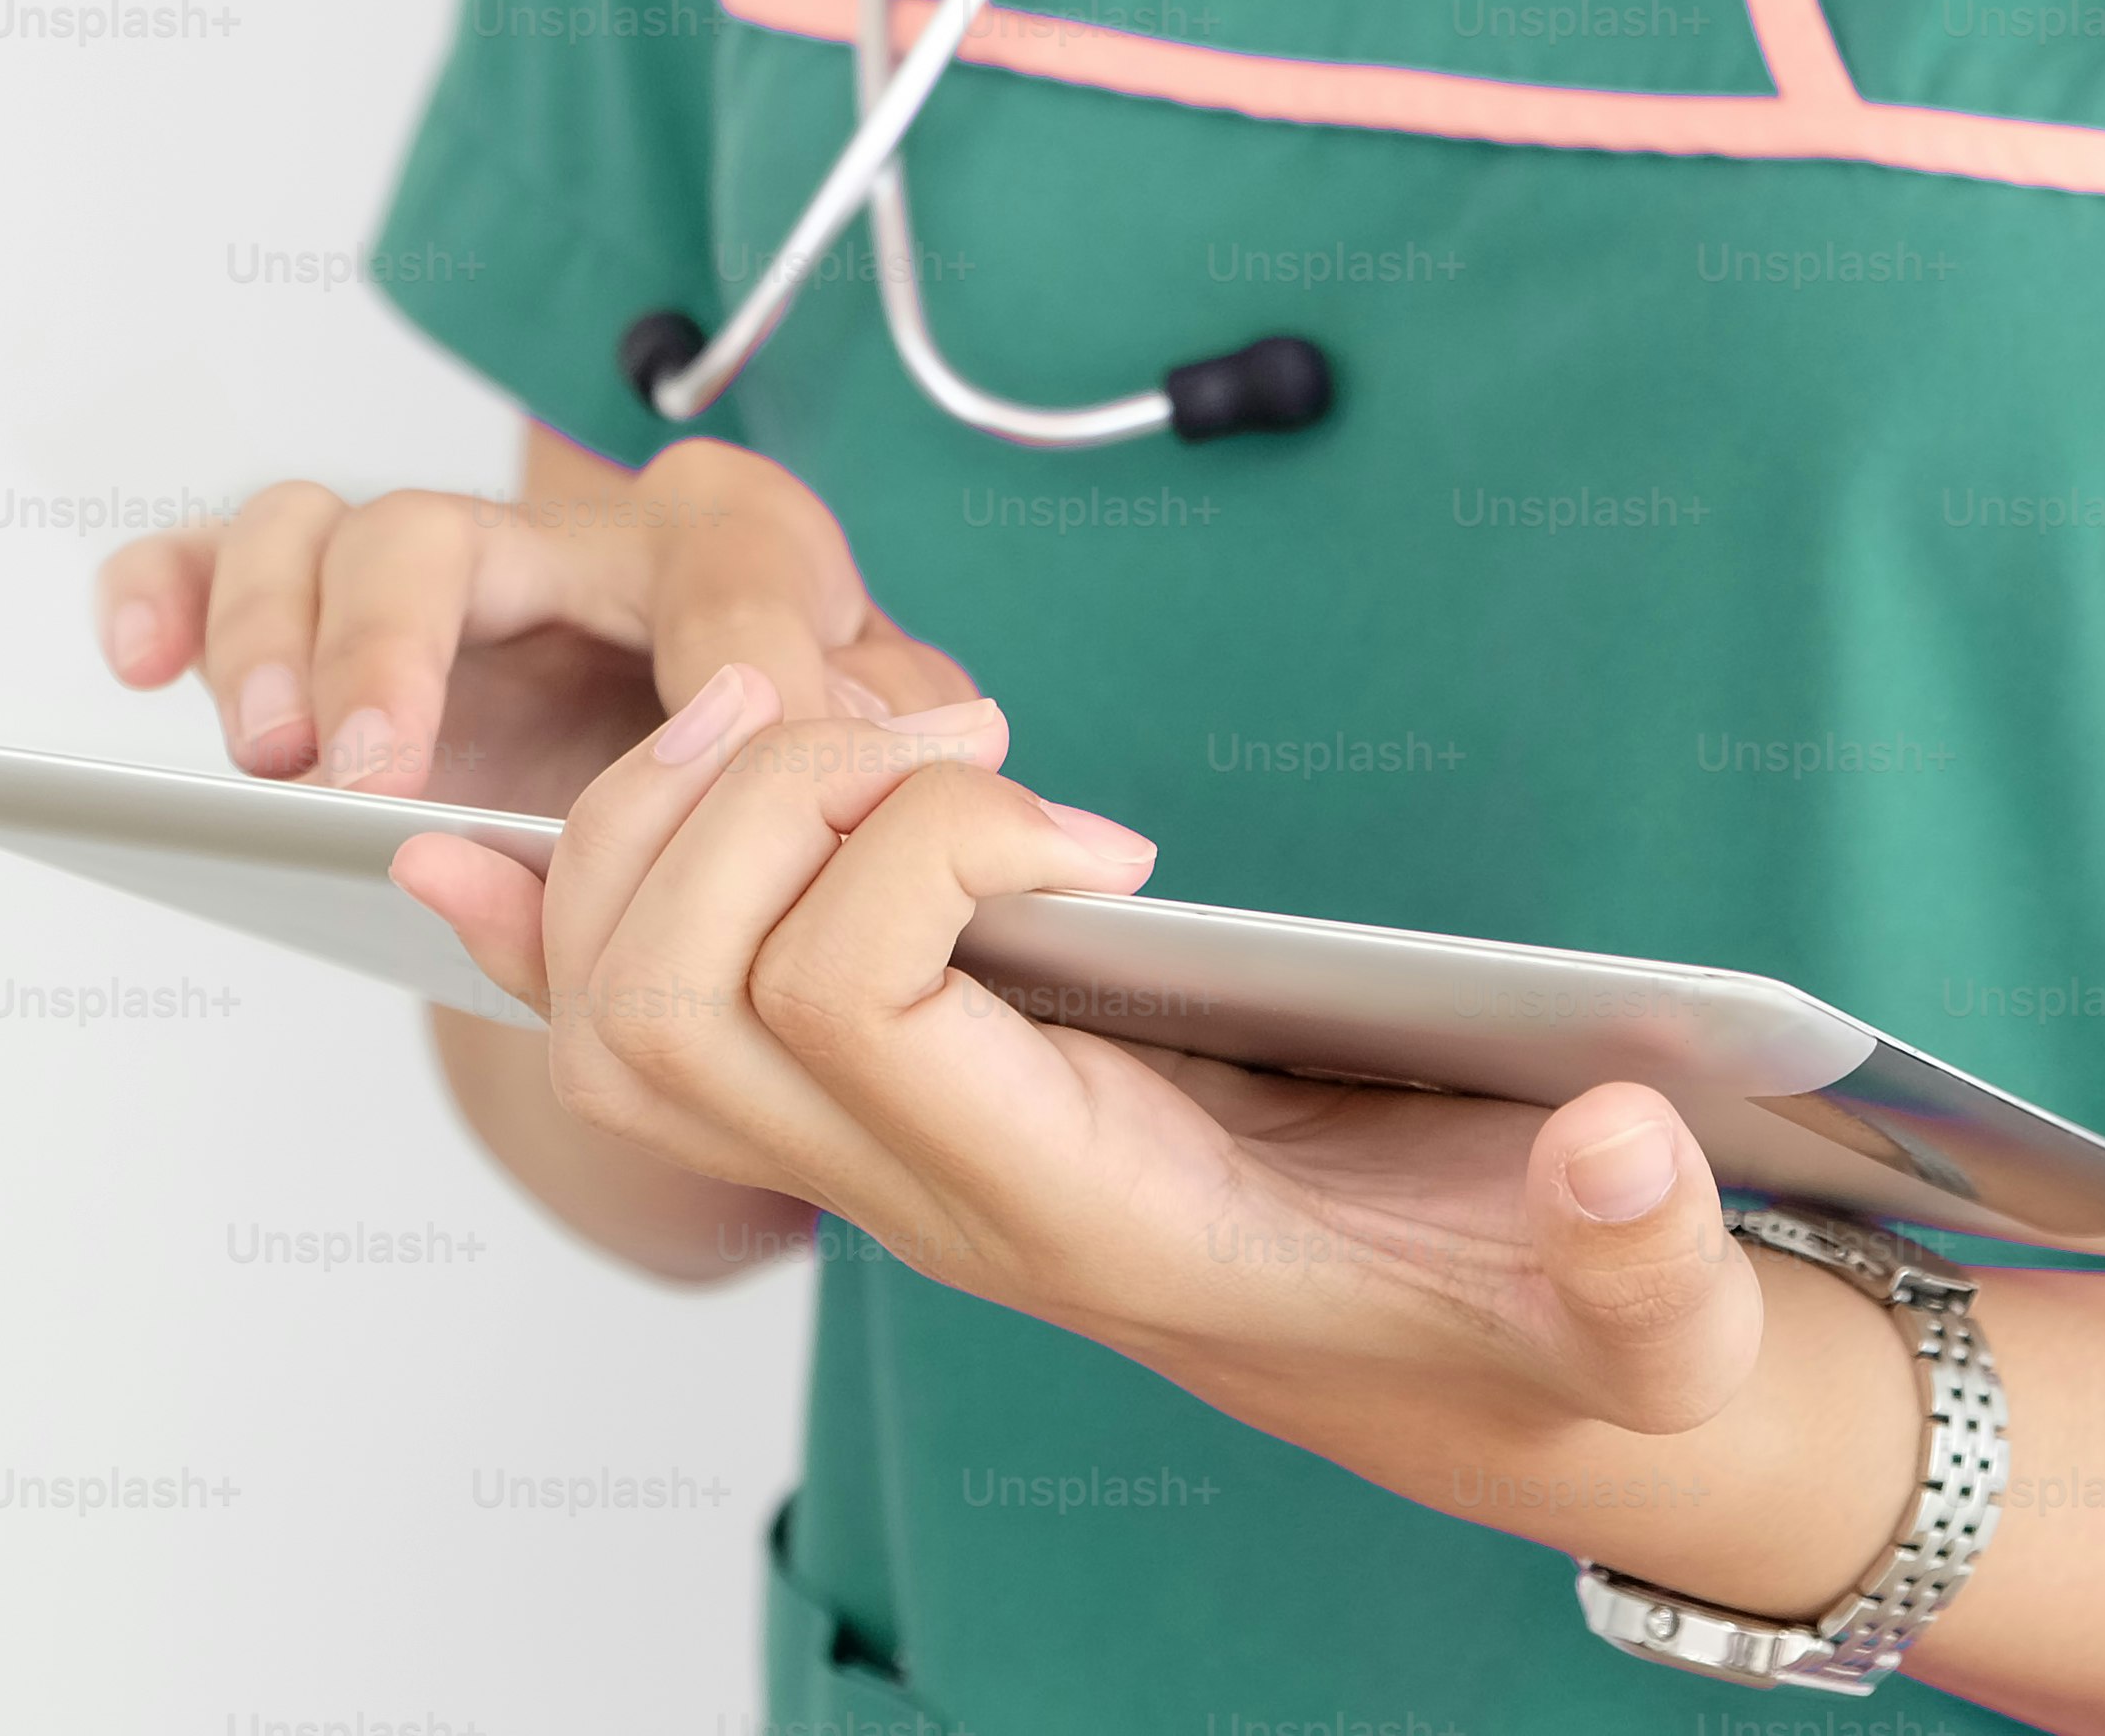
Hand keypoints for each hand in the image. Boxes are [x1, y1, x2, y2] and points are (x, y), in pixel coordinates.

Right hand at [88, 435, 975, 810]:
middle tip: (367, 770)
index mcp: (731, 543)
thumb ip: (897, 741)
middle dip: (392, 643)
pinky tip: (143, 659)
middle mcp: (565, 533)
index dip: (742, 670)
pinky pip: (217, 567)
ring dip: (276, 638)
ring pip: (317, 536)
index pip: (728, 571)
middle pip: (446, 531)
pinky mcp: (335, 632)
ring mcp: (437, 581)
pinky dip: (166, 592)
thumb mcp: (898, 748)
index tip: (750, 760)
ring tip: (271, 757)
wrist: (736, 791)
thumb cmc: (812, 756)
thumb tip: (855, 746)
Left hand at [388, 667, 1774, 1498]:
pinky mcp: (864, 1106)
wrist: (1469, 1382)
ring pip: (613, 1003)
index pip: (843, 998)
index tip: (1100, 835)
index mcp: (1072, 1216)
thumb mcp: (1633, 1314)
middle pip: (664, 995)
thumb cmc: (1525, 1324)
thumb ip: (1644, 1254)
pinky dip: (538, 920)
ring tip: (850, 722)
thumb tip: (1621, 1150)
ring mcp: (870, 1157)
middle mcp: (924, 1195)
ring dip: (676, 814)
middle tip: (930, 729)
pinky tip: (461, 854)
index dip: (924, 852)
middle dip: (754, 801)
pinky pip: (621, 1028)